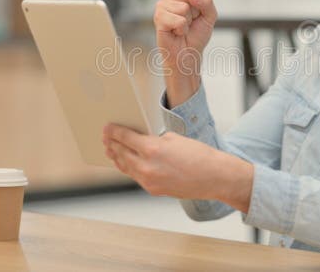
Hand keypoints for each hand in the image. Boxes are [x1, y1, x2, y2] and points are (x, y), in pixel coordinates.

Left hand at [102, 123, 252, 212]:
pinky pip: (136, 177)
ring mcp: (149, 181)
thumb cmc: (199, 156)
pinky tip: (126, 164)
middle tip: (105, 138)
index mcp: (152, 149)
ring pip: (126, 167)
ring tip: (110, 151)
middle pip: (122, 153)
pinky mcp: (153, 189)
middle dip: (112, 144)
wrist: (214, 177)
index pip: (125, 138)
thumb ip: (154, 140)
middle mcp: (147, 166)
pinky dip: (129, 168)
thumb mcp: (174, 138)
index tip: (108, 128)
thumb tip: (141, 143)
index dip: (114, 132)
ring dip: (117, 158)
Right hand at [153, 0, 216, 105]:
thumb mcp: (210, 15)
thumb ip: (206, 1)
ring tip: (181, 28)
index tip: (198, 15)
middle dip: (195, 12)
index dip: (202, 3)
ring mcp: (161, 6)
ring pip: (184, 7)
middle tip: (189, 23)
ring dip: (187, 22)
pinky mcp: (158, 17)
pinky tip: (175, 33)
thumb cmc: (196, 34)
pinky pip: (178, 20)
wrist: (188, 54)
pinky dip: (181, 29)